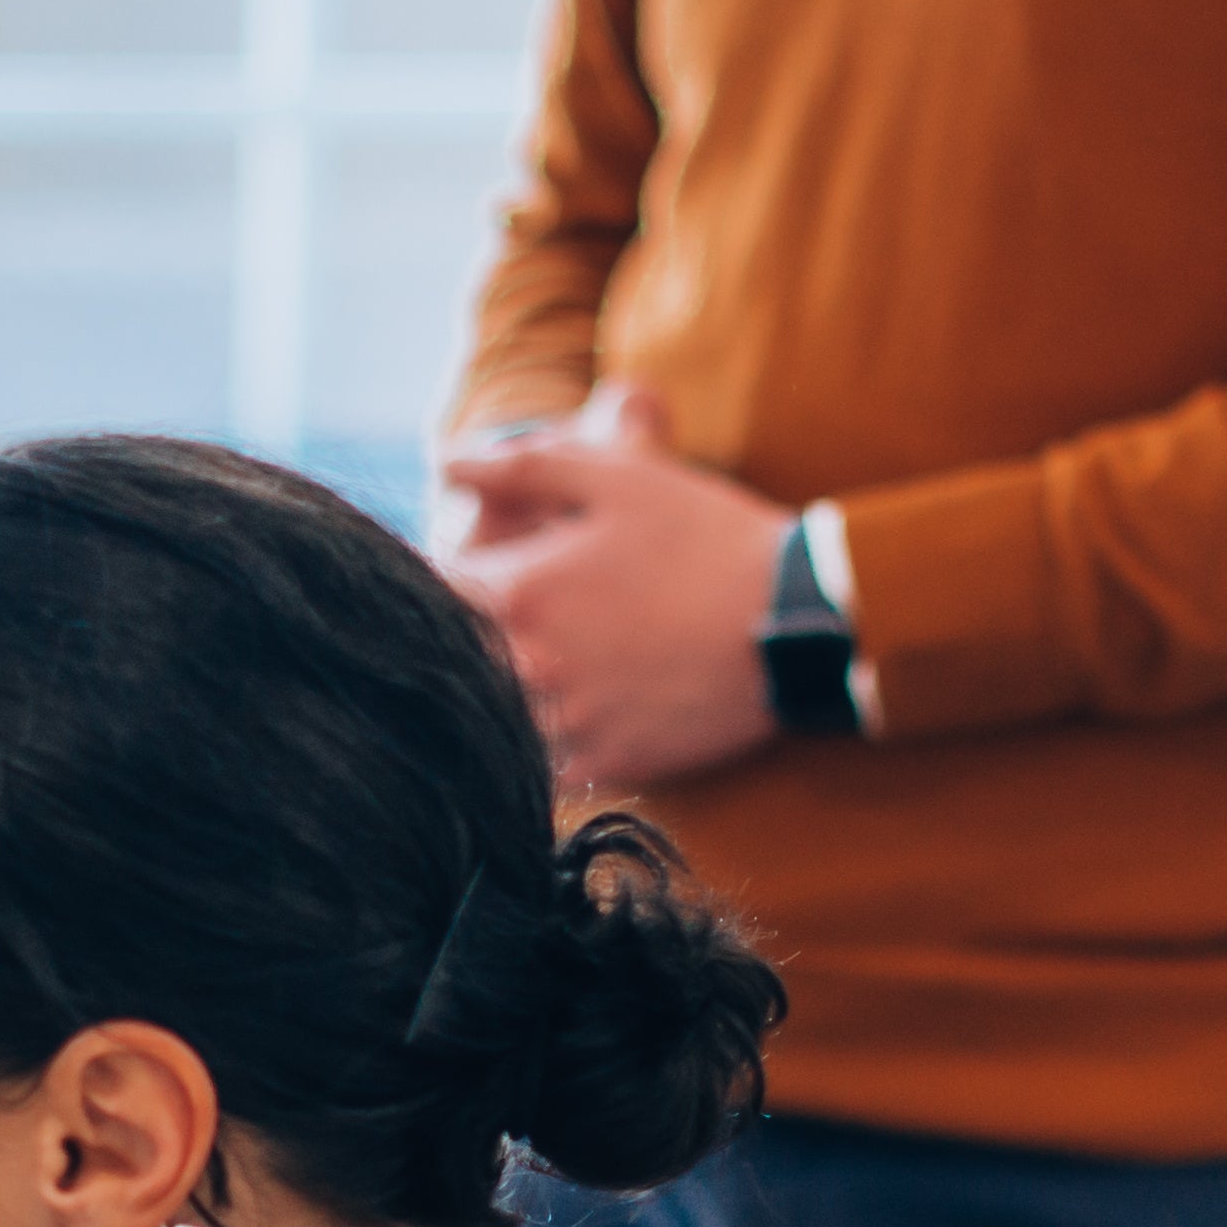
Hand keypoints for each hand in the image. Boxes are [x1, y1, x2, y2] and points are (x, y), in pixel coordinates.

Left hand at [432, 386, 798, 801]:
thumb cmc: (708, 539)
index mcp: (519, 592)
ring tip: (559, 662)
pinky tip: (582, 706)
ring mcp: (564, 724)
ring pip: (492, 716)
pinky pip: (541, 764)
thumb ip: (522, 466)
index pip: (428, 592)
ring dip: (502, 691)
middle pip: (452, 660)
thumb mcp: (619, 477)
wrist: (799, 623)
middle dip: (468, 634)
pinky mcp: (604, 764)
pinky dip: (544, 738)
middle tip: (524, 616)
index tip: (464, 571)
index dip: (438, 577)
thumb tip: (448, 462)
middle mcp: (527, 667)